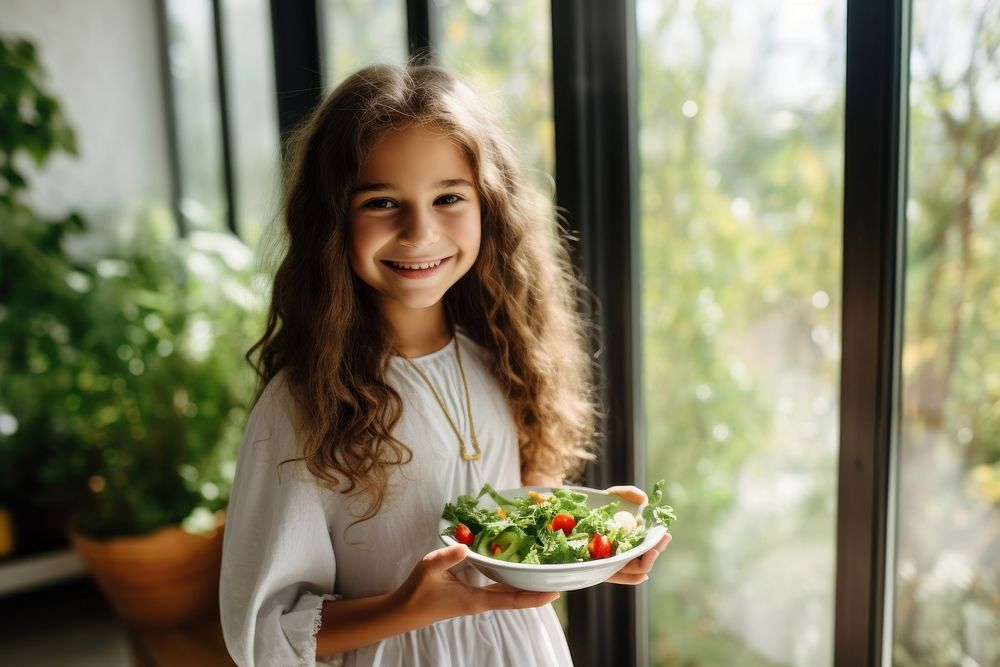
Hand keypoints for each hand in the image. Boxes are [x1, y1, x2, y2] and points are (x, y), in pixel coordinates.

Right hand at [392, 544, 559, 624]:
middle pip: (517, 597)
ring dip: (527, 585)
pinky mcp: (474, 596)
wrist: (405, 611)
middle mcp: (482, 602)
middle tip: (559, 574)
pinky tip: (519, 570)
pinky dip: (512, 581)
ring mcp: (479, 600)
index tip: (555, 592)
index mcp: (476, 600)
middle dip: (538, 588)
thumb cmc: (417, 592)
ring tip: (545, 570)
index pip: (512, 600)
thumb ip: (447, 558)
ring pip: (510, 594)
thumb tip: (465, 547)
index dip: (534, 597)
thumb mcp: (429, 569)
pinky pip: (500, 589)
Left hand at [603, 485, 671, 584]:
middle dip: (655, 552)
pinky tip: (642, 576)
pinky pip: (619, 577)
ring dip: (646, 564)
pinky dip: (632, 578)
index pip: (648, 544)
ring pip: (635, 570)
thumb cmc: (595, 504)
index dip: (658, 542)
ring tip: (652, 554)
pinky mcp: (601, 569)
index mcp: (630, 537)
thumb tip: (644, 500)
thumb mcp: (613, 495)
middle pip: (644, 557)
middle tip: (658, 547)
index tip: (665, 535)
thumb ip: (629, 493)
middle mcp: (624, 551)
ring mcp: (613, 561)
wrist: (571, 512)